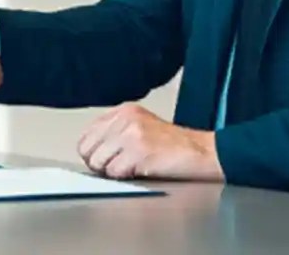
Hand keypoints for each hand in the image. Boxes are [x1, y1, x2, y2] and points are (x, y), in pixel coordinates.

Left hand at [77, 104, 222, 181]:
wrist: (202, 151)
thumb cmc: (173, 145)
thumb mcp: (140, 127)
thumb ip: (115, 134)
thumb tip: (90, 153)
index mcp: (122, 111)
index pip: (86, 136)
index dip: (93, 153)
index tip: (105, 160)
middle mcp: (124, 119)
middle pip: (88, 150)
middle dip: (100, 164)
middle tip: (119, 167)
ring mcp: (130, 133)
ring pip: (98, 163)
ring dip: (113, 172)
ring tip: (133, 168)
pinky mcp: (138, 150)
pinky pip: (115, 172)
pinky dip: (125, 178)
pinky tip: (141, 171)